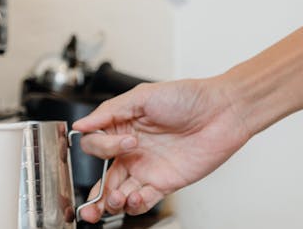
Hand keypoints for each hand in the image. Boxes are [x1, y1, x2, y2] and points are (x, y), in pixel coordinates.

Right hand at [72, 78, 252, 222]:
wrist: (222, 111)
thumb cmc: (187, 97)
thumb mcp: (142, 96)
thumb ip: (109, 111)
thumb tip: (81, 124)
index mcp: (122, 127)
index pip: (96, 146)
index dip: (104, 147)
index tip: (127, 141)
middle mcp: (131, 150)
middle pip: (103, 177)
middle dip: (94, 195)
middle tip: (89, 206)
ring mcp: (147, 168)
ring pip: (120, 193)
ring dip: (113, 201)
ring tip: (116, 199)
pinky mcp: (165, 183)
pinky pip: (144, 200)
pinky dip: (136, 204)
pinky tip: (136, 198)